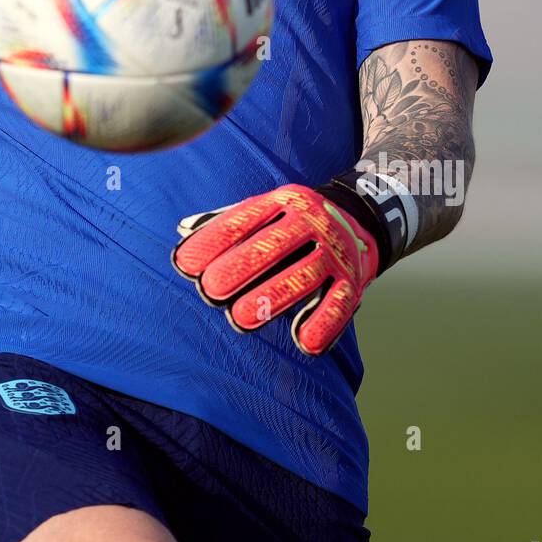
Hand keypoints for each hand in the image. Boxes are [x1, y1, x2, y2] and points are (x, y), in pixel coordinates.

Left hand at [172, 183, 379, 354]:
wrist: (358, 218)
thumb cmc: (292, 223)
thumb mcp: (266, 211)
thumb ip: (227, 222)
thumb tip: (182, 233)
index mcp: (283, 201)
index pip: (243, 220)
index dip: (213, 241)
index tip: (186, 264)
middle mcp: (311, 221)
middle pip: (273, 245)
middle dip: (240, 267)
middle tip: (211, 289)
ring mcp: (335, 250)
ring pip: (303, 275)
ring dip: (272, 297)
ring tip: (240, 317)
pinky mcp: (353, 279)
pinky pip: (339, 303)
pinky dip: (323, 323)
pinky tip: (302, 340)